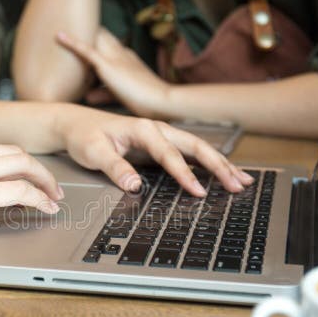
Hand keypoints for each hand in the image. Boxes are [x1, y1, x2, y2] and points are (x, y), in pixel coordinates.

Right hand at [0, 140, 63, 262]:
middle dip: (39, 169)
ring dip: (45, 181)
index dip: (17, 165)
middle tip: (52, 186)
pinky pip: (22, 191)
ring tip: (54, 197)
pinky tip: (46, 209)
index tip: (29, 177)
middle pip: (15, 152)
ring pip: (24, 165)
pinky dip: (40, 199)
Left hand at [53, 107, 252, 196]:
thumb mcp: (93, 152)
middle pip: (196, 146)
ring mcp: (162, 136)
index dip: (185, 174)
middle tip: (237, 185)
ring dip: (221, 164)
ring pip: (199, 148)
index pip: (170, 154)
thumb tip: (134, 185)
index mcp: (143, 128)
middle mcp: (157, 129)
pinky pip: (190, 153)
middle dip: (219, 166)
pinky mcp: (161, 144)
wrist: (75, 124)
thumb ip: (114, 168)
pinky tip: (223, 174)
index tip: (197, 192)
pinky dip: (209, 164)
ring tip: (242, 180)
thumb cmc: (83, 136)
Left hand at [57, 28, 172, 118]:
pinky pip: (86, 51)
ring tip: (61, 22)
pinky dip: (71, 43)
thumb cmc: (148, 103)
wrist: (162, 101)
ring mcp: (114, 58)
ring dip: (79, 31)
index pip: (110, 45)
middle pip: (101, 37)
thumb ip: (103, 94)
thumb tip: (87, 96)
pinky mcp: (107, 66)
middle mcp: (121, 54)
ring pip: (94, 39)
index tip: (85, 33)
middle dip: (88, 30)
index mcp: (128, 59)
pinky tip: (58, 36)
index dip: (98, 40)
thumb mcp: (123, 96)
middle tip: (68, 17)